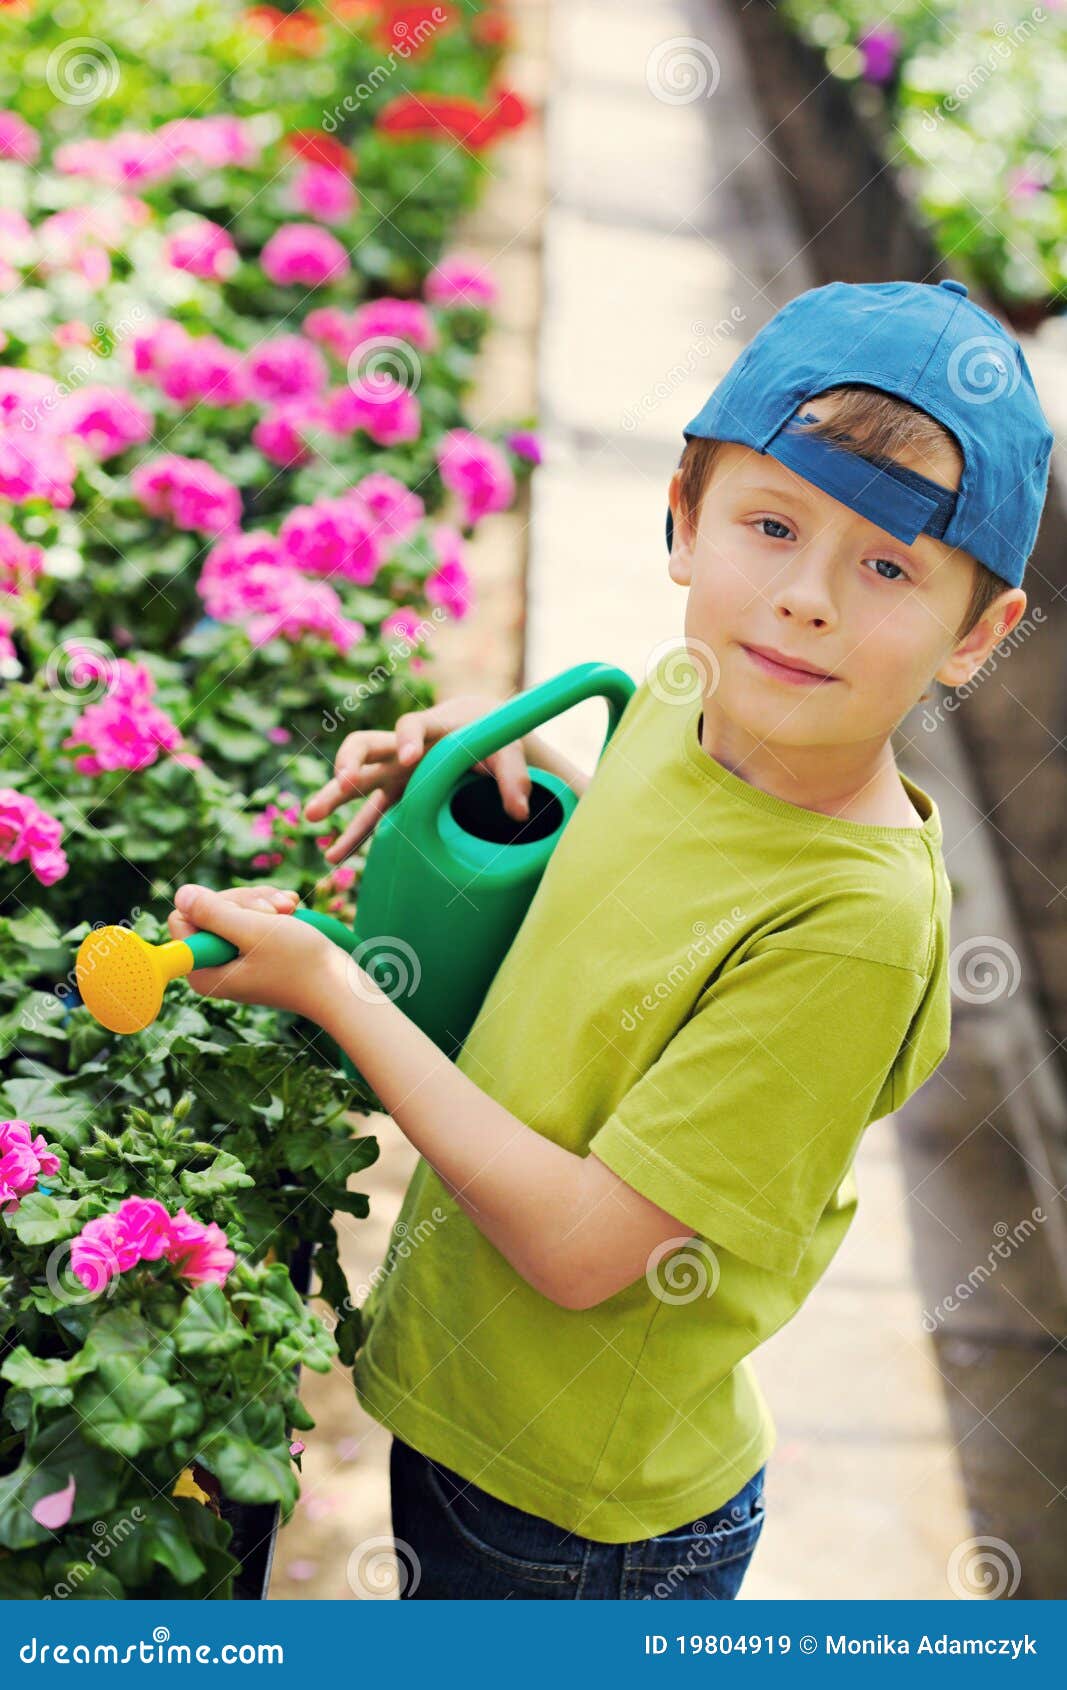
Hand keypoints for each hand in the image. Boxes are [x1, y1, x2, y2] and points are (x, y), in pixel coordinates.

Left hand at [167, 883, 335, 1019]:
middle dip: (244, 903)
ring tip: (290, 909)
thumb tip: (181, 894)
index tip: (248, 915)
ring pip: (232, 910)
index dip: (215, 905)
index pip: (183, 917)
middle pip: (208, 910)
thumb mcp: (254, 930)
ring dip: (262, 903)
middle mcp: (213, 967)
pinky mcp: (252, 954)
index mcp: (203, 970)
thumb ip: (213, 912)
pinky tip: (291, 909)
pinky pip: (250, 919)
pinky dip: (271, 910)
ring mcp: (233, 960)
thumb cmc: (300, 962)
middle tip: (279, 909)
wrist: (339, 985)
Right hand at [304, 693, 531, 864]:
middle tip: (341, 784)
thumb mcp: (508, 750)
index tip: (409, 757)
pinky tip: (334, 858)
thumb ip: (514, 778)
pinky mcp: (394, 794)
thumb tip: (519, 813)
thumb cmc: (494, 737)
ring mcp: (393, 772)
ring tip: (312, 819)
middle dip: (349, 764)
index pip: (411, 725)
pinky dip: (352, 836)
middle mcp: (403, 747)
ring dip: (334, 798)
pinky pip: (368, 816)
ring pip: (357, 782)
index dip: (407, 738)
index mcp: (431, 728)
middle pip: (365, 747)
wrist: (476, 729)